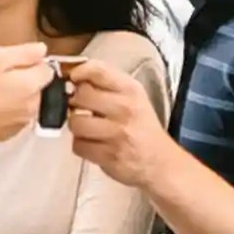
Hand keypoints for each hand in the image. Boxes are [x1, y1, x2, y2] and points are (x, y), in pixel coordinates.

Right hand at [0, 42, 52, 144]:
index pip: (47, 67)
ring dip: (14, 93)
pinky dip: (7, 108)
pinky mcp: (13, 131)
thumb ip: (22, 52)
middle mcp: (34, 104)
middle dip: (23, 77)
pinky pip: (16, 113)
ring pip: (26, 98)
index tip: (12, 62)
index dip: (30, 61)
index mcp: (32, 84)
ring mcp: (24, 120)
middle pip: (38, 84)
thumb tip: (41, 50)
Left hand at [65, 59, 175, 188]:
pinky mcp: (109, 155)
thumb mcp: (132, 97)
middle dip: (74, 102)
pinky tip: (94, 145)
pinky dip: (81, 146)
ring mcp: (117, 133)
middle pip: (81, 95)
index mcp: (130, 90)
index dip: (78, 72)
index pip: (97, 70)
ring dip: (77, 127)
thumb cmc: (141, 127)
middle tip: (82, 109)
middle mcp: (124, 108)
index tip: (73, 78)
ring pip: (75, 122)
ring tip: (88, 129)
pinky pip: (78, 145)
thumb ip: (105, 84)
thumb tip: (72, 76)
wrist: (160, 162)